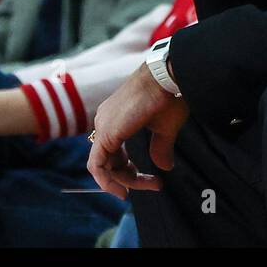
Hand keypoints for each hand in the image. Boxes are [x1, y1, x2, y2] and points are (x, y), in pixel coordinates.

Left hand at [87, 65, 187, 199]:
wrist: (167, 77)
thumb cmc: (169, 96)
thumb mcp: (165, 128)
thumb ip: (160, 148)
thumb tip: (165, 167)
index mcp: (117, 118)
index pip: (115, 152)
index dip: (129, 170)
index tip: (152, 179)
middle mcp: (105, 121)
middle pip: (109, 161)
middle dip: (131, 178)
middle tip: (155, 184)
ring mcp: (103, 126)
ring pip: (103, 166)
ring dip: (123, 181)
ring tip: (150, 186)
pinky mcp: (106, 133)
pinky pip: (98, 166)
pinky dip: (108, 181)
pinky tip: (125, 189)